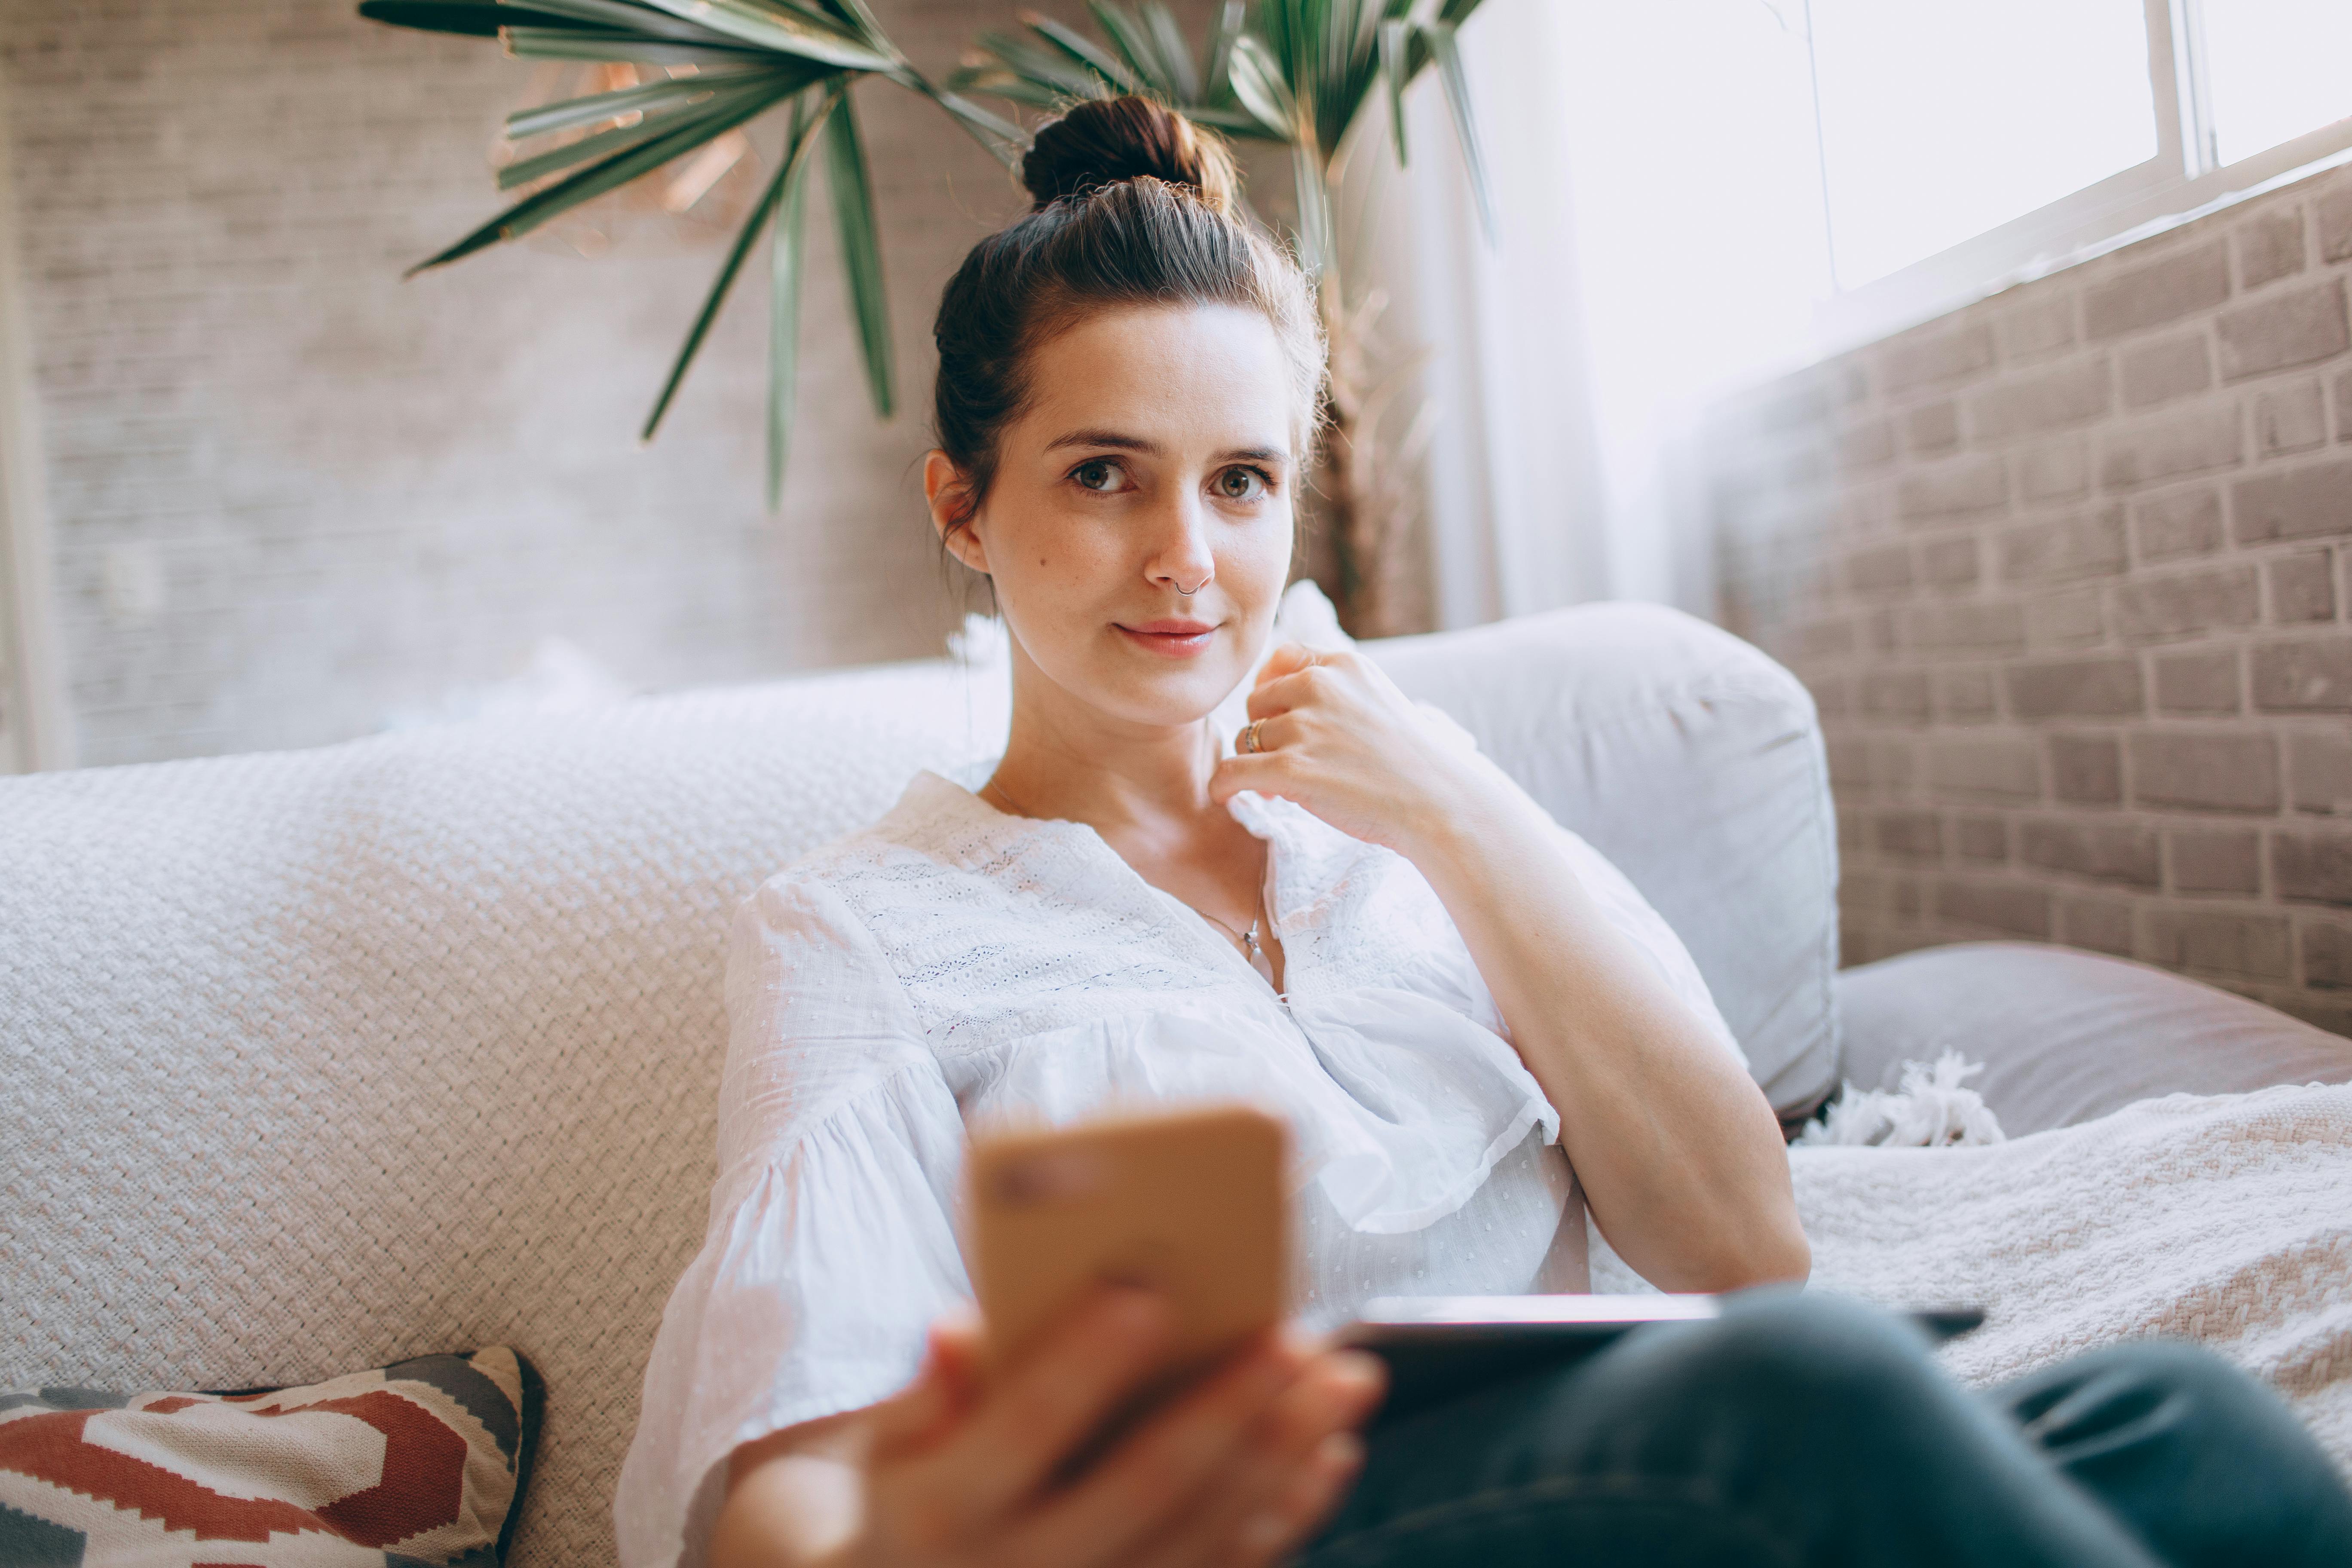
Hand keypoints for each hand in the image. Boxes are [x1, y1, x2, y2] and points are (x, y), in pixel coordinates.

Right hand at [729, 1287, 1385, 1567]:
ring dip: (1284, 1454)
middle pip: (1142, 1485)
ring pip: (1204, 1534)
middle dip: (1229, 1407)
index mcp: (942, 1507)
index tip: (1145, 1291)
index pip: (1021, 1427)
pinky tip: (1332, 1452)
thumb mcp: (885, 1446)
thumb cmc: (910, 1496)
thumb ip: (926, 1391)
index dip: (1081, 1363)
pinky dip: (1286, 1515)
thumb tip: (959, 1328)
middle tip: (1298, 1336)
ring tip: (1348, 1377)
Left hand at [1209, 643, 1491, 856]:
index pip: (1282, 657)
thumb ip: (1339, 693)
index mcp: (1345, 665)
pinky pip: (1232, 770)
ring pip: (1247, 737)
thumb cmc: (1415, 763)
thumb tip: (1284, 707)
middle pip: (1257, 699)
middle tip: (1283, 761)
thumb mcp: (1381, 702)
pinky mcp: (1291, 769)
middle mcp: (1321, 687)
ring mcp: (1305, 727)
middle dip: (1264, 729)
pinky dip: (1223, 786)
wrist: (1441, 804)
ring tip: (1277, 788)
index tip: (1278, 715)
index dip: (1271, 687)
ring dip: (1254, 762)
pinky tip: (1227, 798)